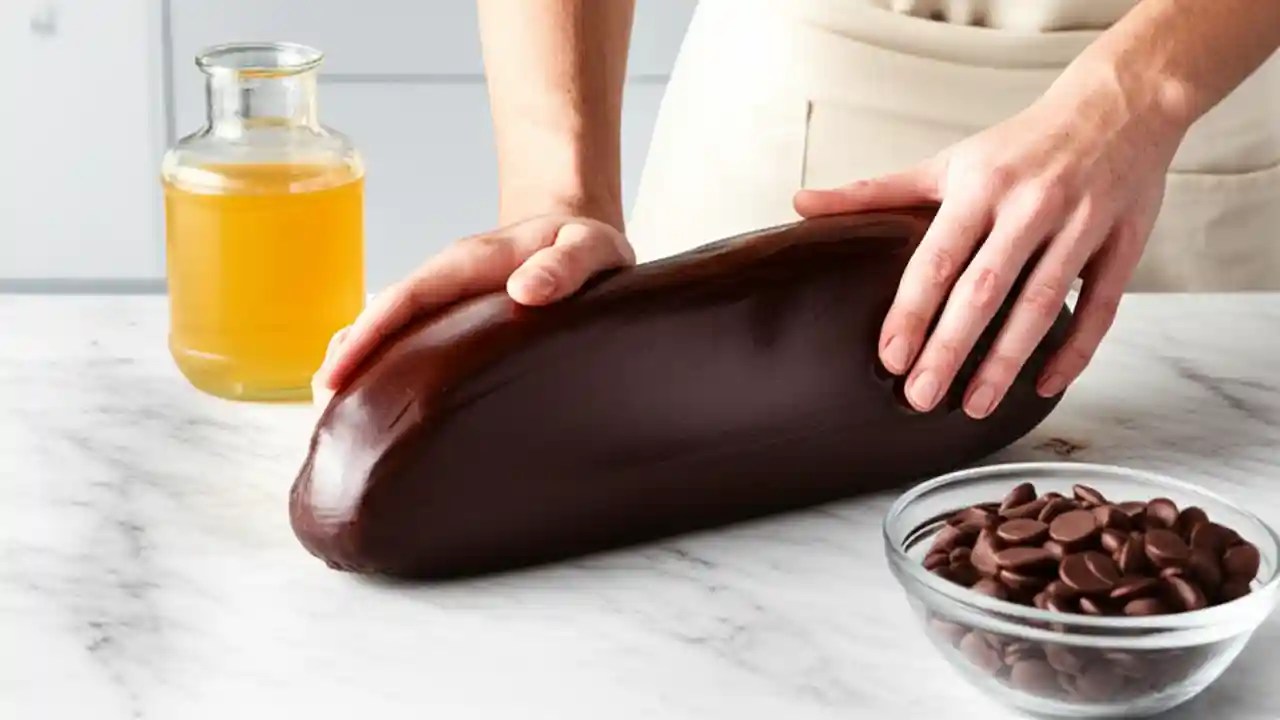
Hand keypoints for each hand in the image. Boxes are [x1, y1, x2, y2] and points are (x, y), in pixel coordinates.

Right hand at [313, 214, 633, 394]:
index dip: (371, 331)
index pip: (410, 295)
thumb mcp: (594, 247)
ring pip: (391, 330)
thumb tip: (526, 289)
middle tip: (321, 411)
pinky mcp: (451, 320)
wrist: (581, 234)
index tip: (339, 370)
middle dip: (348, 357)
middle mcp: (448, 280)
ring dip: (358, 365)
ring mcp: (446, 300)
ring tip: (332, 417)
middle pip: (384, 315)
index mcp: (472, 261)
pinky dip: (383, 367)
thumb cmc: (586, 246)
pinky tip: (369, 406)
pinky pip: (408, 340)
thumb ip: (567, 264)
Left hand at [794, 80, 1184, 418]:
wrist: (1119, 104)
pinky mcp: (1123, 244)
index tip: (888, 359)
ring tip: (974, 407)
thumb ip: (875, 193)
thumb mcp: (946, 163)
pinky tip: (1044, 386)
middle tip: (920, 398)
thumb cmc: (1018, 146)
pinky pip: (1101, 308)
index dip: (912, 311)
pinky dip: (1074, 351)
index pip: (937, 259)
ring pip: (1042, 305)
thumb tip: (799, 206)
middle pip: (985, 290)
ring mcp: (1080, 225)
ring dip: (1007, 361)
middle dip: (951, 349)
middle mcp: (1030, 207)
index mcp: (980, 187)